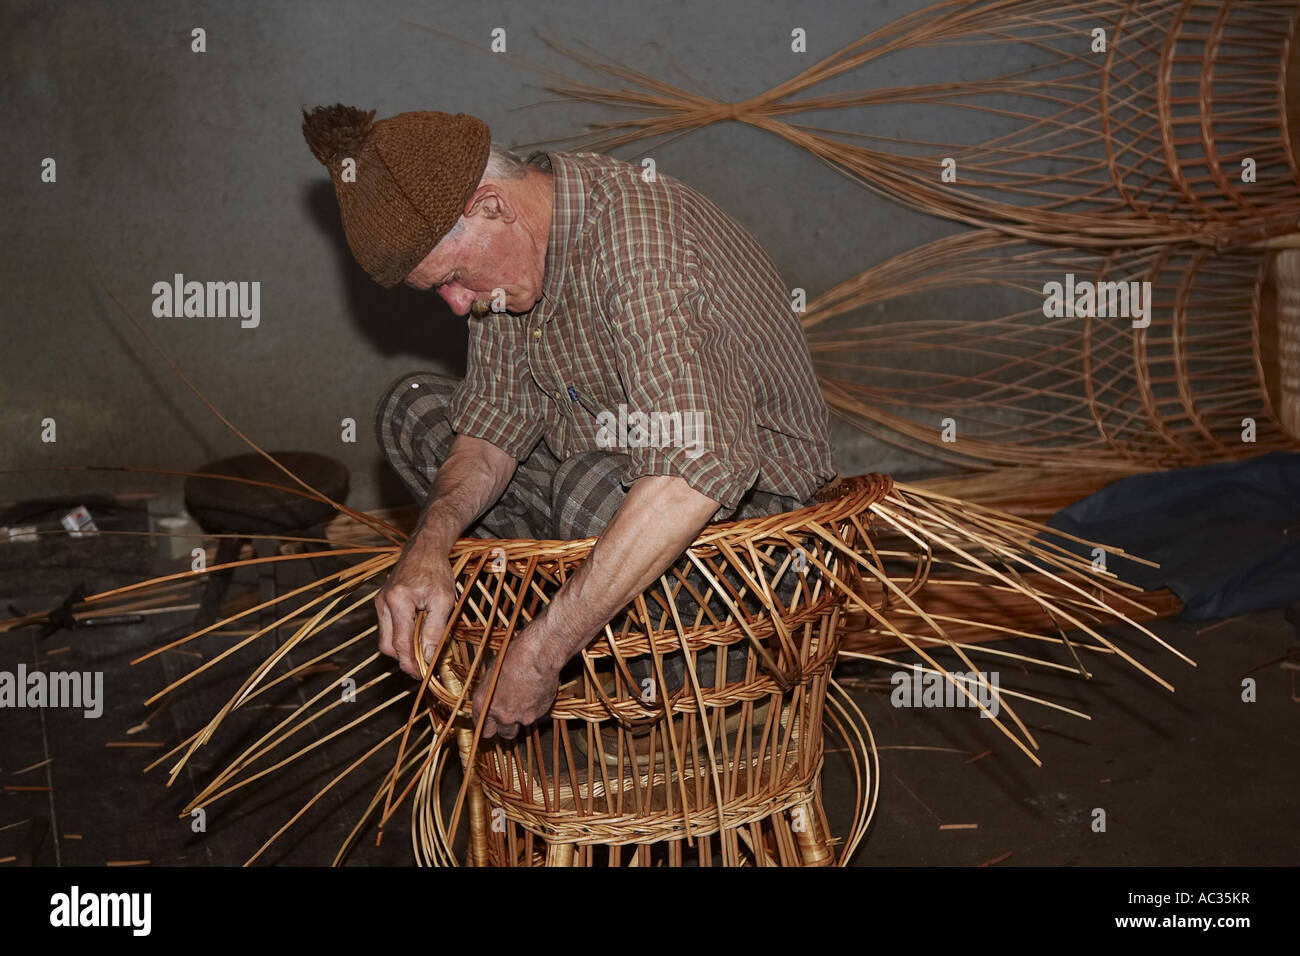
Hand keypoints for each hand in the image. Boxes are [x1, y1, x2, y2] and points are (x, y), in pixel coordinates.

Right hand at [375, 535, 456, 678]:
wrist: (424, 548)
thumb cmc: (436, 571)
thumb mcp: (443, 600)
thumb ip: (434, 630)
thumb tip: (429, 657)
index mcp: (397, 602)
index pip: (400, 644)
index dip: (410, 663)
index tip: (421, 675)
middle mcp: (383, 603)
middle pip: (387, 645)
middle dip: (403, 659)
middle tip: (422, 667)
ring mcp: (380, 602)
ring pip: (385, 637)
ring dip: (401, 648)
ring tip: (422, 652)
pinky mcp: (382, 602)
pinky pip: (387, 627)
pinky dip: (400, 636)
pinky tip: (416, 636)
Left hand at [471, 628, 559, 739]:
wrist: (537, 655)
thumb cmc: (513, 658)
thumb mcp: (491, 673)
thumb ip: (490, 692)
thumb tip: (491, 696)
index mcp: (484, 705)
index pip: (483, 729)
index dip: (489, 725)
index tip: (493, 721)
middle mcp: (502, 715)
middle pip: (504, 734)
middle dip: (506, 727)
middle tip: (510, 714)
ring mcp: (522, 717)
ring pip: (522, 723)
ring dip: (523, 714)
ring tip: (526, 694)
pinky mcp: (540, 713)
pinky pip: (537, 714)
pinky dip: (536, 706)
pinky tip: (536, 689)